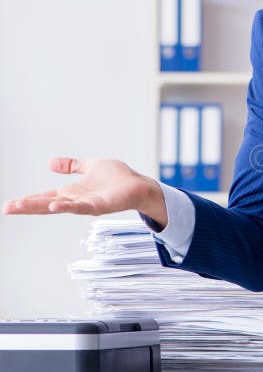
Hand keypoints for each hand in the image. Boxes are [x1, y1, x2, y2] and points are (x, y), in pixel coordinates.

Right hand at [2, 157, 167, 225]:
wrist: (139, 185)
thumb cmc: (119, 178)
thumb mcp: (90, 166)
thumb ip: (72, 165)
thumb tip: (50, 163)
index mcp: (72, 193)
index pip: (45, 197)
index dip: (28, 200)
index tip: (9, 205)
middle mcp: (76, 201)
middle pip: (47, 204)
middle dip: (27, 206)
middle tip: (7, 208)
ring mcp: (87, 205)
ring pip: (60, 207)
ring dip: (40, 207)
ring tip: (21, 207)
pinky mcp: (100, 206)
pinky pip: (82, 207)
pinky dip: (69, 207)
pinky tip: (56, 206)